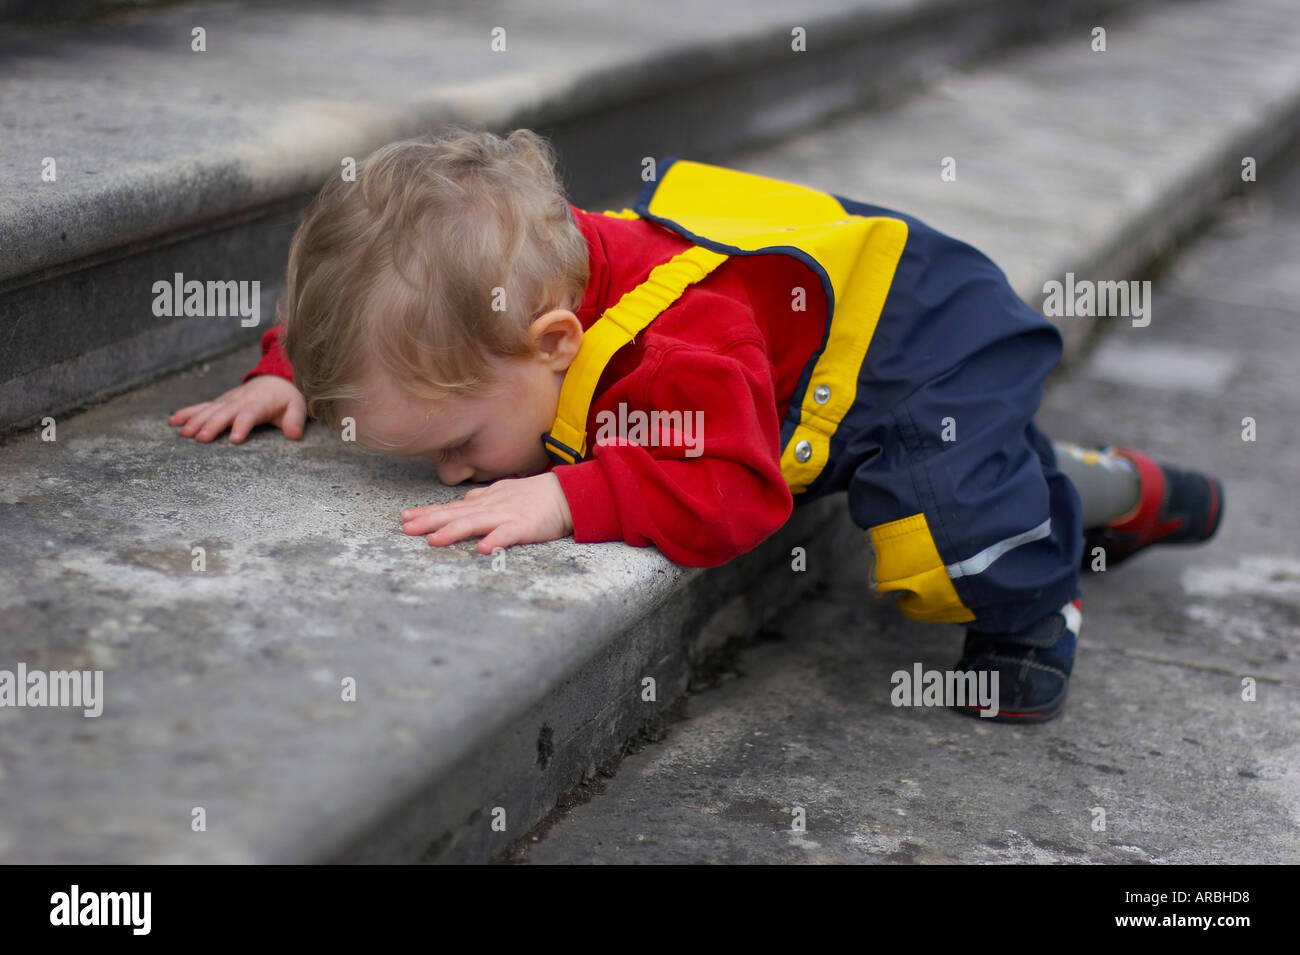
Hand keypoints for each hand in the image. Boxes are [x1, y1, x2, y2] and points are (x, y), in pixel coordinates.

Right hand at [169, 375, 306, 442]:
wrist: (274, 379)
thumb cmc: (286, 398)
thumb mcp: (297, 407)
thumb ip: (295, 420)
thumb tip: (294, 435)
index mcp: (260, 404)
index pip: (251, 414)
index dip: (243, 425)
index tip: (235, 438)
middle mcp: (240, 401)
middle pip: (225, 413)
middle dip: (212, 424)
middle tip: (200, 438)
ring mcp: (228, 401)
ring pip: (210, 410)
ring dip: (196, 420)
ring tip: (184, 433)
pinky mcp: (219, 403)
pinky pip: (201, 407)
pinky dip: (187, 413)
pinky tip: (172, 421)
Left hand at [401, 472, 573, 554]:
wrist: (566, 493)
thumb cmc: (534, 495)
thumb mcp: (503, 492)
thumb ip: (481, 499)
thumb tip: (461, 503)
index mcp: (485, 502)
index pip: (451, 507)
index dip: (428, 512)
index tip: (405, 517)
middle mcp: (491, 507)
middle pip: (456, 514)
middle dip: (430, 521)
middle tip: (406, 528)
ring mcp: (507, 516)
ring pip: (476, 523)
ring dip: (454, 531)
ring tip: (433, 541)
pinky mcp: (526, 526)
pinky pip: (508, 534)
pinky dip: (495, 540)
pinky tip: (482, 549)